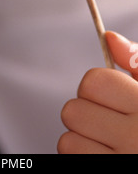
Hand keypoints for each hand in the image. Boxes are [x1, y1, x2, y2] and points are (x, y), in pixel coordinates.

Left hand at [58, 32, 137, 153]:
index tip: (109, 95)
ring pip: (67, 142)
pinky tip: (103, 155)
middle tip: (107, 120)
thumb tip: (110, 37)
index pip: (93, 82)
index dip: (95, 85)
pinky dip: (81, 157)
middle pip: (73, 111)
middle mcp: (137, 138)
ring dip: (81, 140)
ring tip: (105, 141)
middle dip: (85, 112)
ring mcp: (122, 163)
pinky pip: (71, 161)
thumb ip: (136, 60)